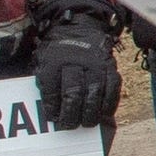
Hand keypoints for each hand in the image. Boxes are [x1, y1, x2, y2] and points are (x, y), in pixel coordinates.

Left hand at [30, 1, 120, 130]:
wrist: (81, 29)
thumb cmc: (58, 54)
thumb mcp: (43, 62)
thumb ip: (45, 84)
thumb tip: (50, 113)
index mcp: (53, 61)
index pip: (51, 88)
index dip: (52, 107)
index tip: (53, 119)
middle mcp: (75, 62)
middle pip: (73, 92)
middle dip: (71, 114)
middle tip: (69, 126)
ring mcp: (95, 64)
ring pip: (94, 93)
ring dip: (91, 113)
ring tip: (86, 124)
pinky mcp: (110, 67)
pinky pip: (113, 88)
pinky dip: (109, 104)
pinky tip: (103, 113)